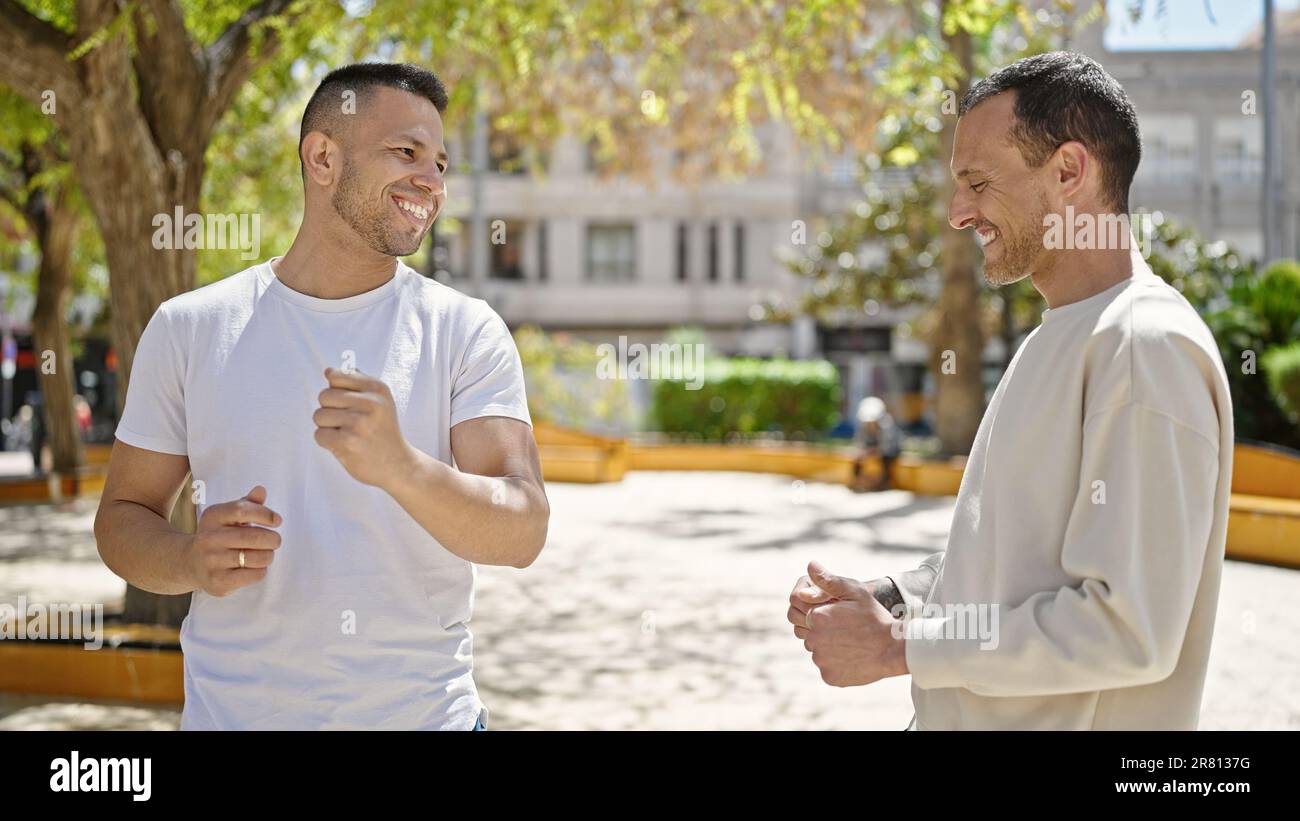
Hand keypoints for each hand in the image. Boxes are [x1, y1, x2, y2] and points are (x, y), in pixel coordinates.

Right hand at [185, 485, 281, 596]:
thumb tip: (261, 490)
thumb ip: (247, 504)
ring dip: (268, 556)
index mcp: (212, 517)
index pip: (242, 510)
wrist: (189, 563)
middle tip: (275, 541)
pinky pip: (254, 575)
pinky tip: (254, 567)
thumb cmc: (218, 536)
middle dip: (273, 539)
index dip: (265, 514)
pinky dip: (261, 570)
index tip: (277, 521)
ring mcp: (211, 561)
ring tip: (265, 554)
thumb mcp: (228, 516)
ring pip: (258, 557)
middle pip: (254, 537)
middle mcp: (208, 538)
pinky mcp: (218, 581)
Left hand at [313, 367, 415, 488]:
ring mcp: (359, 423)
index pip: (336, 376)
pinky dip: (327, 442)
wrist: (398, 464)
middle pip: (324, 396)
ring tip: (347, 434)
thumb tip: (329, 371)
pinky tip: (344, 445)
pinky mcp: (348, 442)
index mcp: (377, 388)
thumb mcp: (380, 401)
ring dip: (327, 427)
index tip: (349, 404)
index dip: (335, 391)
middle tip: (347, 422)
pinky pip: (319, 435)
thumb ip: (356, 383)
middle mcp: (370, 402)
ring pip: (319, 415)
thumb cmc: (382, 431)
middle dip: (329, 410)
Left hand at [794, 561, 907, 686]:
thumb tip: (810, 565)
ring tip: (850, 642)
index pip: (805, 613)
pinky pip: (826, 667)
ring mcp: (821, 661)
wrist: (894, 649)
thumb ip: (829, 580)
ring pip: (817, 650)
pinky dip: (836, 663)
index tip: (839, 616)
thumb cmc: (875, 617)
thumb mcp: (856, 592)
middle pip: (809, 633)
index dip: (822, 613)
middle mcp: (814, 640)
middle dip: (823, 629)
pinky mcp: (829, 677)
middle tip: (846, 629)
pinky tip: (852, 656)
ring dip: (828, 647)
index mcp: (817, 617)